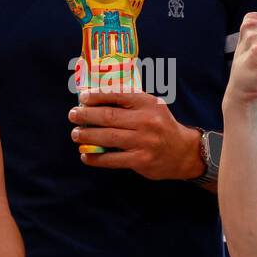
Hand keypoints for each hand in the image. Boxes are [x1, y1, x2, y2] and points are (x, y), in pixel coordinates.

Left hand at [69, 88, 202, 180]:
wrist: (183, 152)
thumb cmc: (161, 126)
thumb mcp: (152, 107)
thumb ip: (130, 102)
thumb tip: (96, 99)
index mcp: (148, 103)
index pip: (118, 95)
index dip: (97, 95)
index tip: (82, 98)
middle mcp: (146, 121)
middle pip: (109, 116)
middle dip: (86, 115)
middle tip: (73, 115)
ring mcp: (144, 142)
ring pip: (108, 137)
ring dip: (87, 135)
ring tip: (76, 134)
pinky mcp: (141, 160)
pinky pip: (112, 159)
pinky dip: (96, 158)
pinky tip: (85, 155)